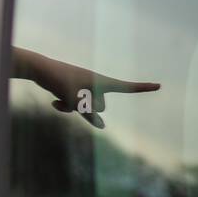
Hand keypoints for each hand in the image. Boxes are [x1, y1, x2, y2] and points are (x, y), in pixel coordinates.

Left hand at [14, 47, 159, 128]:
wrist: (39, 69)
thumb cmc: (60, 82)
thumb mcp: (77, 101)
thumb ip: (90, 116)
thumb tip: (103, 127)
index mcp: (101, 81)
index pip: (126, 86)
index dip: (143, 88)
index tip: (159, 85)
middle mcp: (95, 84)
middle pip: (102, 107)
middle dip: (88, 108)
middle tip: (73, 95)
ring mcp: (84, 88)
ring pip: (86, 109)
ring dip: (73, 108)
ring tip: (61, 95)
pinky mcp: (72, 90)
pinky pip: (74, 106)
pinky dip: (65, 106)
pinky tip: (54, 102)